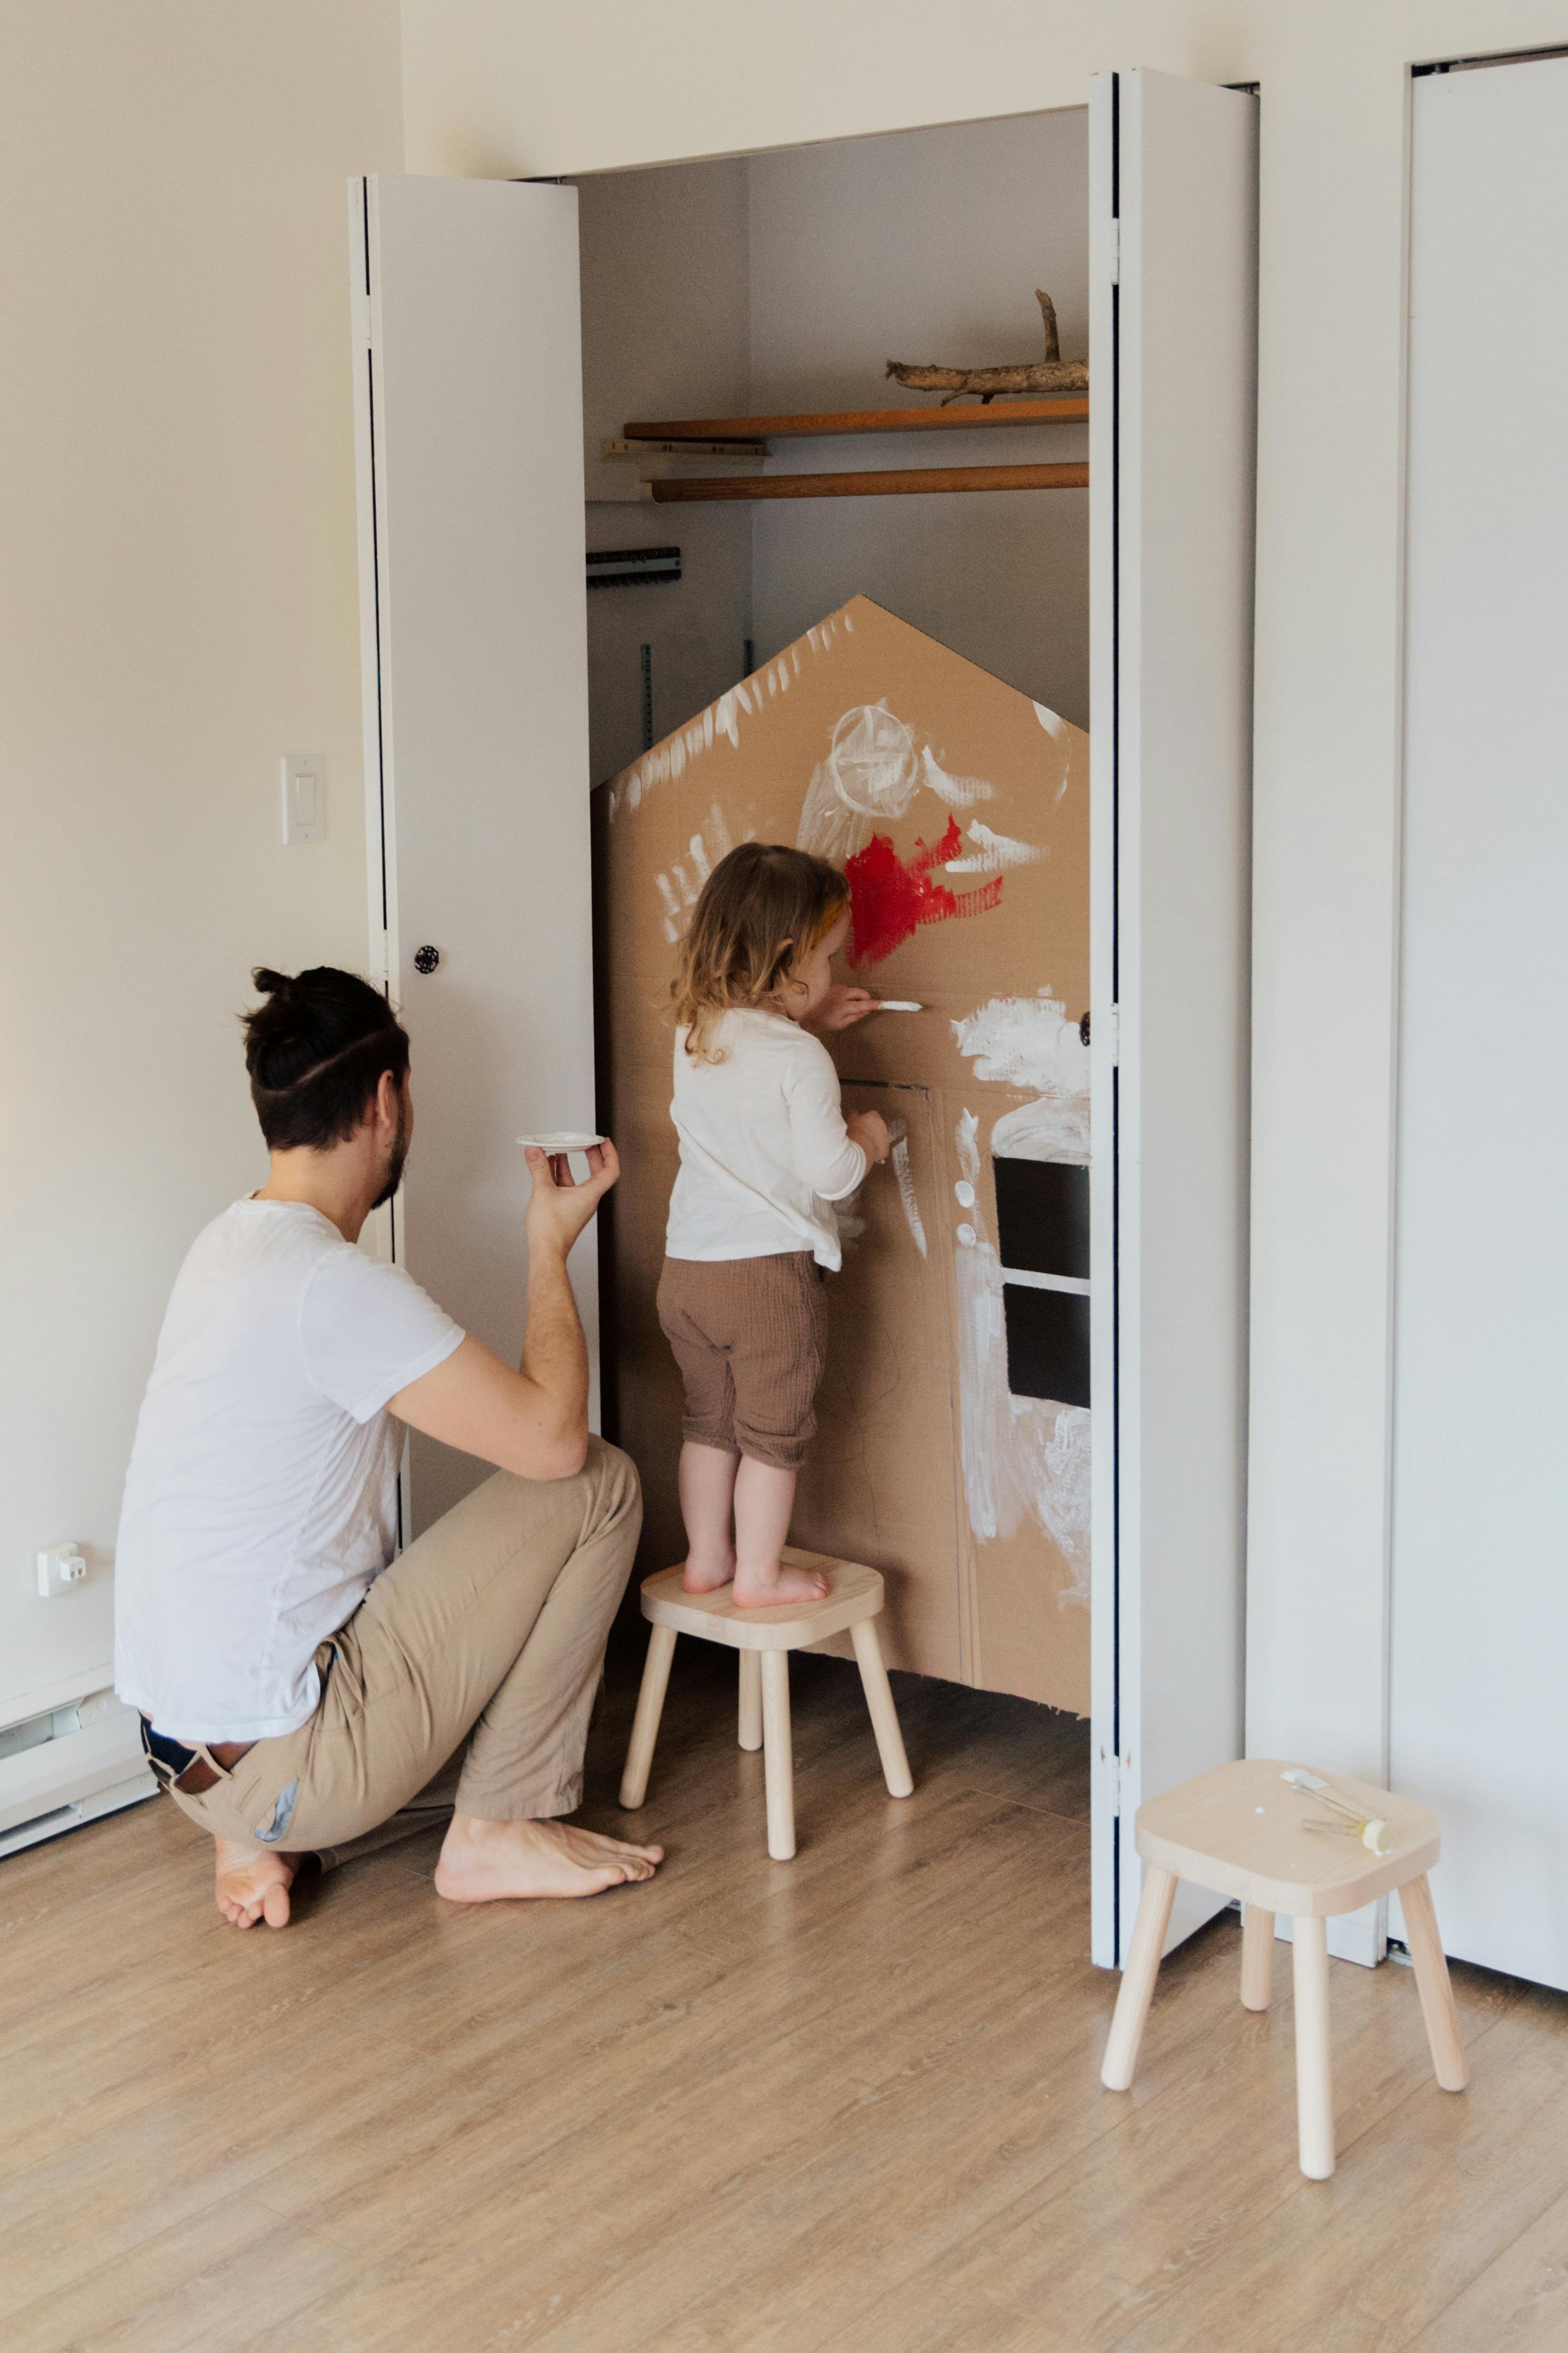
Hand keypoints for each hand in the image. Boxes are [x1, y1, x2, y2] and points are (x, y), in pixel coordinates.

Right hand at [524, 1139, 619, 1258]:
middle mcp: (587, 1200)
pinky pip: (567, 1187)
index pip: (610, 1170)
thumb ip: (538, 1168)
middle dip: (590, 1155)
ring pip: (577, 1179)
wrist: (546, 1253)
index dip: (610, 1153)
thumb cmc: (550, 1231)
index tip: (604, 1141)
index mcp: (590, 1195)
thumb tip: (534, 1151)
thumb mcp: (543, 1191)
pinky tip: (548, 1168)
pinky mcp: (567, 1210)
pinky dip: (559, 1175)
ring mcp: (577, 1205)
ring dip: (569, 1164)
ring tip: (558, 1150)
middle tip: (585, 1142)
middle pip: (596, 1173)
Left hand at [804, 984, 880, 1033]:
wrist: (806, 1012)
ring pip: (853, 990)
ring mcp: (837, 989)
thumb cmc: (823, 1020)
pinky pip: (846, 989)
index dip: (873, 1004)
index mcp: (844, 1006)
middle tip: (866, 1005)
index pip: (863, 1004)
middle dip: (866, 997)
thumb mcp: (840, 1024)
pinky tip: (842, 1001)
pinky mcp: (833, 986)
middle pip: (861, 992)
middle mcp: (842, 995)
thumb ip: (855, 1017)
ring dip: (856, 996)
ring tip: (851, 1005)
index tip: (881, 1004)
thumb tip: (866, 1012)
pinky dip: (848, 994)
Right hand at [846, 1110, 891, 1165]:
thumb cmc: (855, 1133)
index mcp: (874, 1116)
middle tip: (863, 1134)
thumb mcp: (851, 1122)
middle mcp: (883, 1125)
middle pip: (878, 1125)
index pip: (872, 1115)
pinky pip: (882, 1148)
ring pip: (881, 1137)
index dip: (866, 1120)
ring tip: (865, 1144)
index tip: (861, 1124)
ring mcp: (886, 1137)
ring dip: (875, 1139)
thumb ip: (854, 1115)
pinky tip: (869, 1151)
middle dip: (872, 1129)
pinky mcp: (886, 1148)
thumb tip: (854, 1112)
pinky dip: (877, 1149)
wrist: (861, 1149)